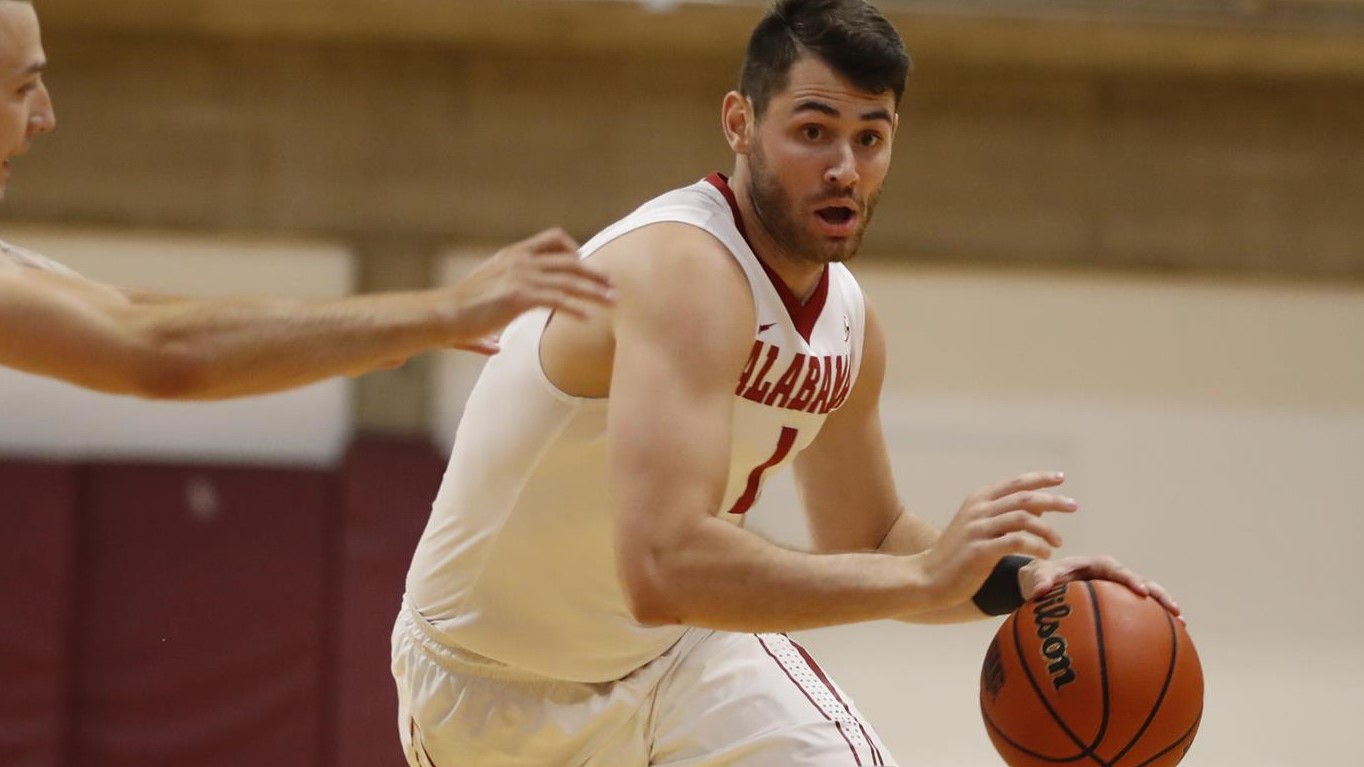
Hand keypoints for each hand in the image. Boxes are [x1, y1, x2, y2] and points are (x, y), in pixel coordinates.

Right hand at [443, 227, 615, 353]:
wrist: (441, 316)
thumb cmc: (455, 317)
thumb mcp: (478, 309)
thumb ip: (491, 324)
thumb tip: (494, 346)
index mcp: (512, 254)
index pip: (553, 238)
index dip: (574, 250)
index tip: (587, 266)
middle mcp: (519, 260)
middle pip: (569, 259)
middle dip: (595, 272)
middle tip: (614, 285)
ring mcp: (520, 276)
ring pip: (569, 280)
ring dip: (595, 291)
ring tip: (613, 302)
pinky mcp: (519, 296)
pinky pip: (557, 300)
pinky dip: (576, 308)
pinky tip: (587, 319)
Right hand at [918, 472, 1076, 610]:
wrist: (927, 578)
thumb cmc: (955, 556)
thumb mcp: (976, 528)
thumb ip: (1002, 515)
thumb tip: (1036, 506)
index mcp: (977, 501)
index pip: (1015, 483)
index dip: (1040, 478)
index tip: (1060, 478)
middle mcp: (977, 510)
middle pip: (1024, 497)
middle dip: (1053, 499)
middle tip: (1073, 506)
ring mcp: (977, 530)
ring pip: (1023, 518)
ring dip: (1047, 529)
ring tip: (1057, 543)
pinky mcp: (980, 551)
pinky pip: (1017, 542)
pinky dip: (1036, 547)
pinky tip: (1044, 555)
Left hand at [1020, 555, 1182, 621]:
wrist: (1042, 583)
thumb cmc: (1041, 577)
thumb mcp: (1037, 575)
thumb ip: (1039, 581)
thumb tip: (1038, 592)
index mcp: (1097, 565)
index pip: (1117, 570)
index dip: (1131, 579)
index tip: (1141, 591)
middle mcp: (1112, 576)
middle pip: (1141, 582)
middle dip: (1158, 594)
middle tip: (1174, 610)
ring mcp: (1118, 590)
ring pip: (1147, 597)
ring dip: (1163, 608)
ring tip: (1182, 623)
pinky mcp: (1119, 604)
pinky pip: (1138, 612)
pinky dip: (1153, 621)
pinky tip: (1167, 640)